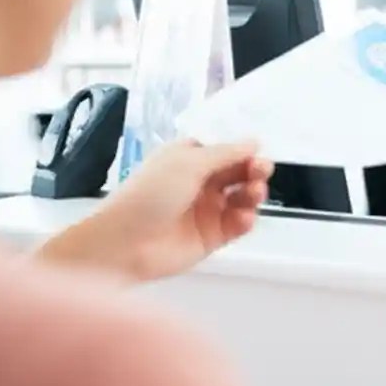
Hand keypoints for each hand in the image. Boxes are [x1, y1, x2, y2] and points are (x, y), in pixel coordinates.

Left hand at [38, 140, 272, 282]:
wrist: (124, 243)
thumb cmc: (150, 194)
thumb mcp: (188, 163)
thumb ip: (225, 153)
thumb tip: (253, 142)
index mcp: (189, 159)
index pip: (226, 150)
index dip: (243, 151)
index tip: (257, 153)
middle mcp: (199, 183)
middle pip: (238, 173)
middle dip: (253, 170)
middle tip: (261, 171)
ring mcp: (206, 211)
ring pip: (241, 199)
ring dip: (252, 194)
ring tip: (253, 195)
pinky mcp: (211, 237)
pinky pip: (237, 225)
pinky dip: (245, 220)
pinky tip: (244, 217)